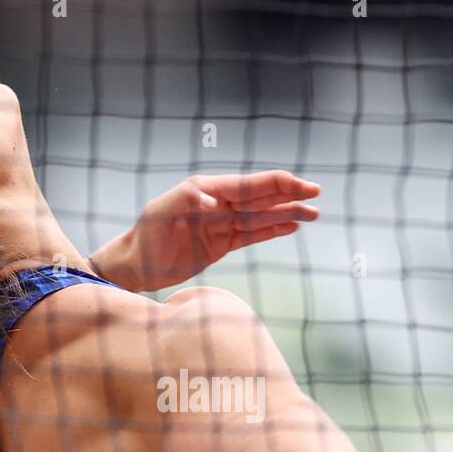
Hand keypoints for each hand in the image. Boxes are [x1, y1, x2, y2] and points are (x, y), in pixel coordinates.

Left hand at [90, 171, 319, 291]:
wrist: (136, 266)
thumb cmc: (145, 239)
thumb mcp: (159, 216)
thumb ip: (184, 200)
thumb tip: (211, 197)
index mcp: (206, 190)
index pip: (249, 186)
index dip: (277, 185)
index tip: (302, 186)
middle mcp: (218, 203)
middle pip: (261, 198)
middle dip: (289, 195)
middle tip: (317, 194)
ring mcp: (221, 224)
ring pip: (261, 217)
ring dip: (287, 214)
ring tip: (313, 214)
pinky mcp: (221, 244)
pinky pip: (252, 235)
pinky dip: (272, 230)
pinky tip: (291, 227)